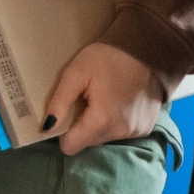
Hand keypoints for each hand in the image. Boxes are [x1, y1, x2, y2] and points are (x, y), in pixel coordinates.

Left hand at [44, 41, 167, 155]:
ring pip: (104, 138)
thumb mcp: (77, 72)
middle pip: (88, 142)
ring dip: (100, 124)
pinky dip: (117, 122)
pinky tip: (121, 101)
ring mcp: (136, 131)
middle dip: (83, 126)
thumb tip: (47, 127)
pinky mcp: (146, 128)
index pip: (71, 147)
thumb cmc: (109, 56)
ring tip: (105, 98)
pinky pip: (122, 133)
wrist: (147, 46)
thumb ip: (60, 101)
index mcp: (101, 120)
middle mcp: (120, 132)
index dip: (64, 131)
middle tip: (88, 100)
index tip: (70, 112)